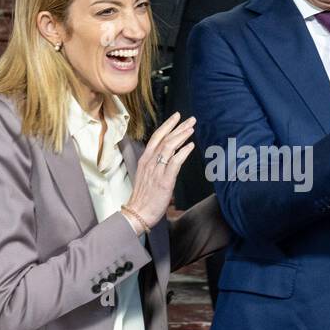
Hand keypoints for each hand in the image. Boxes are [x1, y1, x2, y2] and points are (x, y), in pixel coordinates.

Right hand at [122, 112, 196, 232]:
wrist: (138, 212)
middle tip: (191, 119)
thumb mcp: (147, 176)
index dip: (167, 125)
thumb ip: (156, 165)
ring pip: (169, 147)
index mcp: (145, 160)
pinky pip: (174, 162)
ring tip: (192, 128)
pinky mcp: (164, 181)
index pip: (156, 137)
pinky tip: (191, 146)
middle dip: (178, 127)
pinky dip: (183, 152)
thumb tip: (169, 158)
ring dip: (182, 136)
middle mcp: (149, 162)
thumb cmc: (143, 197)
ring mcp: (156, 171)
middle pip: (164, 139)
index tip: (177, 117)